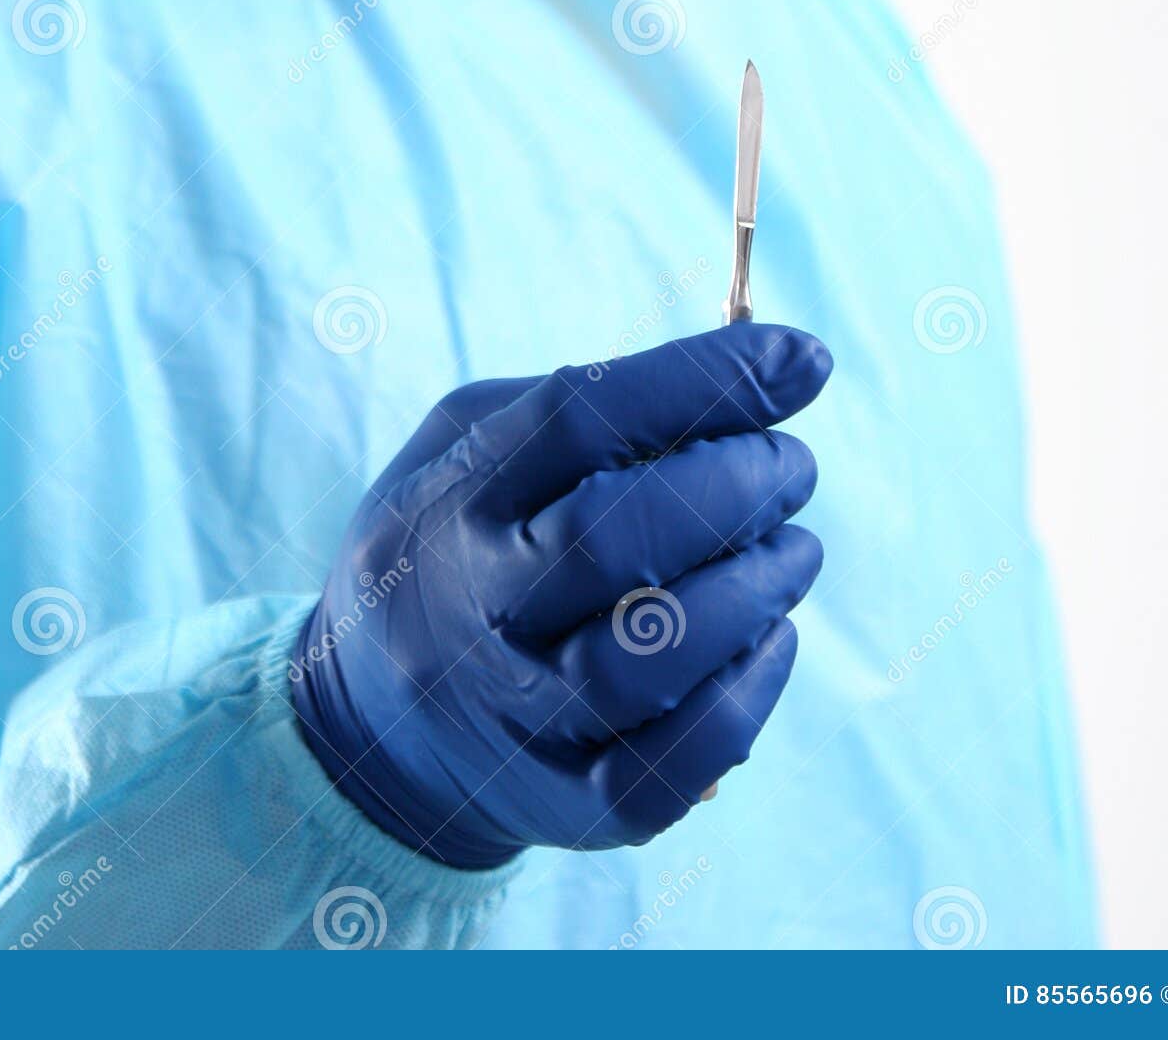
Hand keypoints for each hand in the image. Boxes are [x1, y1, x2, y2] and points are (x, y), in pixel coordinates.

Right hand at [290, 323, 831, 867]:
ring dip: (754, 590)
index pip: (579, 419)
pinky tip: (772, 639)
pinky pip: (668, 769)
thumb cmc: (452, 545)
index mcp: (449, 500)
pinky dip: (746, 697)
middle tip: (793, 468)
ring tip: (794, 551)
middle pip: (617, 537)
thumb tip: (751, 379)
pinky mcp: (557, 807)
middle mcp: (465, 608)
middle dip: (738, 487)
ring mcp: (506, 719)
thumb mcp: (471, 447)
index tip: (802, 359)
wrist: (365, 726)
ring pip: (649, 660)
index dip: (703, 381)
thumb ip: (589, 407)